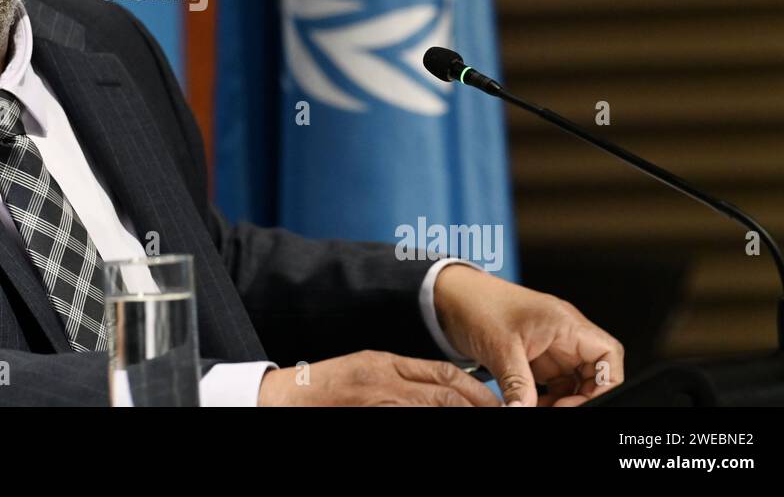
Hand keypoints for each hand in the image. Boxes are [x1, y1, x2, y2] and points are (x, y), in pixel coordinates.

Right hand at [257, 349, 500, 405]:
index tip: (495, 400)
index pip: (443, 372)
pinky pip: (411, 416)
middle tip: (504, 413)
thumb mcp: (364, 369)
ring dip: (462, 412)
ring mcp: (379, 402)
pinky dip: (434, 419)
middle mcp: (385, 381)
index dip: (474, 387)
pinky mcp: (372, 412)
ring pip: (434, 407)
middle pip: (445, 393)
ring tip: (487, 419)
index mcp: (384, 363)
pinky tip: (448, 420)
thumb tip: (439, 388)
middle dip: (478, 405)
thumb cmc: (321, 387)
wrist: (280, 400)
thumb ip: (399, 375)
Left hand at [433, 264, 624, 405]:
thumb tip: (524, 412)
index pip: (608, 354)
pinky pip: (555, 385)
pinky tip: (529, 405)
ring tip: (538, 409)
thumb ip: (517, 384)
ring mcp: (551, 347)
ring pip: (575, 383)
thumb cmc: (476, 304)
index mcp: (565, 323)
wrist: (449, 296)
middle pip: (594, 374)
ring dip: (564, 402)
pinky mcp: (536, 358)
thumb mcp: (500, 348)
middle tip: (558, 411)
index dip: (606, 383)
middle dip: (583, 398)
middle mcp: (564, 334)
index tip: (585, 402)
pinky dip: (548, 400)